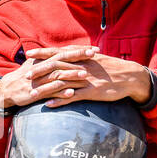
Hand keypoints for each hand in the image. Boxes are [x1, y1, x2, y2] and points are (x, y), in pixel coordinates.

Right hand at [0, 45, 98, 108]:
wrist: (9, 88)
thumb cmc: (27, 76)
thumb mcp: (39, 64)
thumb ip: (53, 60)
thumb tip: (68, 53)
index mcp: (45, 59)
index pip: (65, 51)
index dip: (80, 50)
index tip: (95, 49)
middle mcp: (42, 67)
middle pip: (62, 59)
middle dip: (78, 56)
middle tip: (94, 55)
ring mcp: (39, 80)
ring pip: (57, 75)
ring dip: (71, 74)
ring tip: (85, 75)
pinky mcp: (36, 92)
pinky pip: (49, 92)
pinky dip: (60, 92)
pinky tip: (71, 93)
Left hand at [2, 45, 152, 107]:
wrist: (130, 76)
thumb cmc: (112, 68)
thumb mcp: (95, 58)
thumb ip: (80, 56)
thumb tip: (67, 53)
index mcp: (81, 57)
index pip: (58, 52)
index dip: (43, 53)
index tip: (29, 53)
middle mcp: (81, 66)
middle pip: (56, 67)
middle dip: (40, 70)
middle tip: (26, 75)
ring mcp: (85, 80)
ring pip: (61, 83)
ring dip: (45, 88)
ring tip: (32, 94)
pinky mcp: (91, 92)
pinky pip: (72, 97)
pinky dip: (59, 100)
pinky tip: (48, 105)